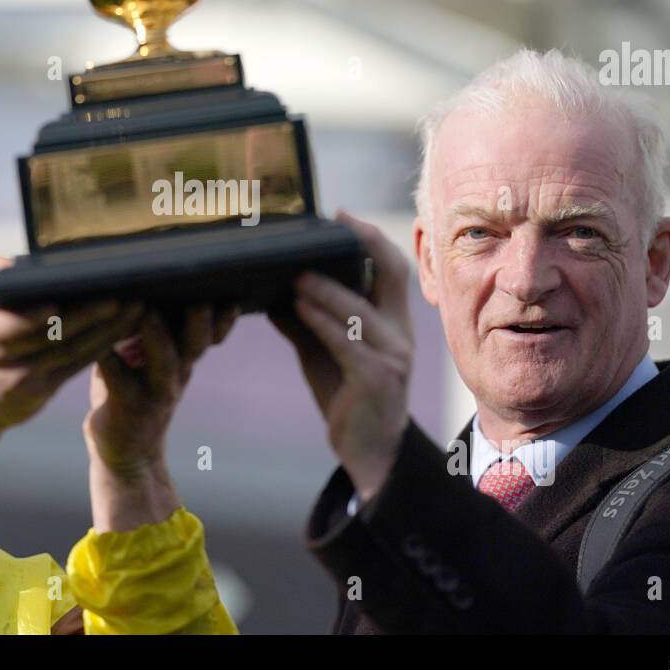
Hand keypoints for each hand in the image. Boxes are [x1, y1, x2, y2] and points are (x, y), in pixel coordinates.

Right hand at [0, 257, 142, 491]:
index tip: (63, 299)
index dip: (37, 316)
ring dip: (106, 330)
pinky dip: (101, 347)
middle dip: (90, 316)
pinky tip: (124, 329)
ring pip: (71, 351)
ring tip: (135, 307)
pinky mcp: (40, 392)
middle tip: (122, 295)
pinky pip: (76, 366)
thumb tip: (10, 263)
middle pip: (52, 336)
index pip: (11, 323)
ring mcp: (21, 379)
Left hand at [83, 303, 239, 531]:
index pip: (211, 336)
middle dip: (200, 322)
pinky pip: (116, 378)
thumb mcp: (153, 365)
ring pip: (164, 364)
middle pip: (195, 346)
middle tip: (200, 298)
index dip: (222, 320)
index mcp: (183, 361)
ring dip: (159, 338)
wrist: (126, 456)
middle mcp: (175, 376)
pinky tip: (99, 341)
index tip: (232, 297)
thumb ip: (155, 332)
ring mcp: (153, 393)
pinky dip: (109, 359)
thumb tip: (149, 288)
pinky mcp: (125, 406)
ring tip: (149, 312)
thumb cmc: (133, 395)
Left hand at [268, 212, 412, 500]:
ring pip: (360, 309)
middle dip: (362, 244)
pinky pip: (348, 342)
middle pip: (391, 274)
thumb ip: (304, 322)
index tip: (342, 214)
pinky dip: (321, 321)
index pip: (393, 267)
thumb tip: (270, 293)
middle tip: (326, 229)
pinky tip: (298, 308)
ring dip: (326, 289)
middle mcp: (400, 333)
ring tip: (295, 274)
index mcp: (393, 321)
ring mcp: (393, 356)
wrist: (371, 454)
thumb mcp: (324, 353)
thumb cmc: (350, 397)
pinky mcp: (377, 380)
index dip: (371, 237)